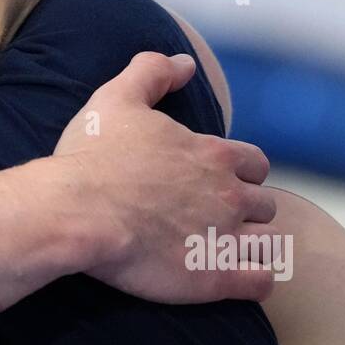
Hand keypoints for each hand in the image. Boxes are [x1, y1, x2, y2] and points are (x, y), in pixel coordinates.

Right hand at [53, 51, 276, 304]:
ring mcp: (225, 237)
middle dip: (245, 210)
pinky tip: (235, 279)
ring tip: (225, 252)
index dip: (238, 172)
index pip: (253, 162)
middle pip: (264, 204)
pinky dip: (254, 281)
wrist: (75, 211)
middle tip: (214, 218)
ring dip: (253, 246)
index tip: (214, 181)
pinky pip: (260, 282)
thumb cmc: (92, 157)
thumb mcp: (116, 98)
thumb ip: (152, 72)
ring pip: (269, 242)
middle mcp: (228, 194)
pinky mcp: (214, 277)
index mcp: (212, 154)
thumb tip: (185, 61)